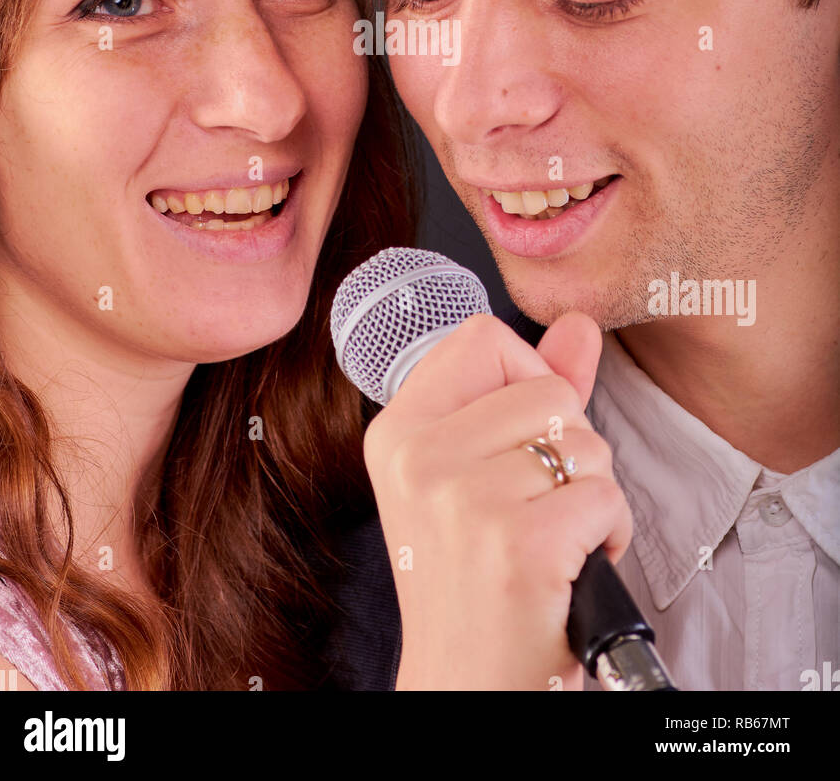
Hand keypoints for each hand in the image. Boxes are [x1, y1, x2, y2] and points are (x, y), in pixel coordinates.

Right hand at [363, 310, 631, 690]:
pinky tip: (570, 568)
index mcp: (399, 432)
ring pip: (586, 445)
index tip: (516, 440)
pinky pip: (605, 496)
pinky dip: (608, 535)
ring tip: (552, 540)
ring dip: (592, 497)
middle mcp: (420, 459)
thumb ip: (531, 390)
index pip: (484, 337)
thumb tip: (580, 323)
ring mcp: (465, 501)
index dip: (526, 378)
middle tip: (535, 508)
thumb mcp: (481, 475)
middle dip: (570, 450)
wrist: (469, 685)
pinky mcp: (519, 545)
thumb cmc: (477, 582)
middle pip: (550, 391)